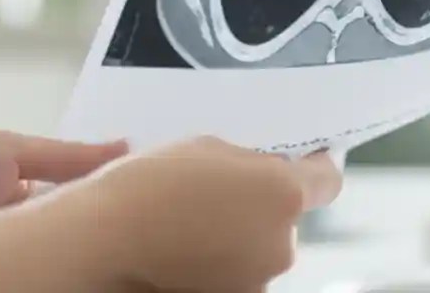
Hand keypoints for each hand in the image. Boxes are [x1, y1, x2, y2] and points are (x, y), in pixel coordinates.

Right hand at [67, 136, 343, 291]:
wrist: (102, 245)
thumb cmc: (146, 190)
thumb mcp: (204, 149)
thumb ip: (246, 162)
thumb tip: (262, 169)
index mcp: (282, 193)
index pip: (327, 179)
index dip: (314, 168)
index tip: (305, 163)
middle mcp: (282, 244)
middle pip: (285, 219)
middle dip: (259, 208)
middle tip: (213, 197)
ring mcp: (258, 281)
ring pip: (258, 251)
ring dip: (236, 241)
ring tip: (186, 229)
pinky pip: (236, 276)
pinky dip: (218, 267)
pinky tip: (181, 254)